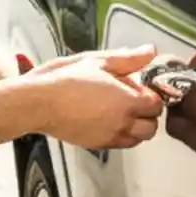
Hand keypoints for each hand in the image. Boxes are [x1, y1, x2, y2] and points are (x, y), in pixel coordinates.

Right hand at [28, 45, 164, 149]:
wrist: (39, 102)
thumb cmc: (67, 78)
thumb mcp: (99, 61)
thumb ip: (129, 58)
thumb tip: (151, 51)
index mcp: (127, 102)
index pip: (156, 105)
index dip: (151, 94)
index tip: (140, 86)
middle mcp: (123, 124)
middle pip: (152, 127)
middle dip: (148, 114)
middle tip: (134, 99)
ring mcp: (110, 137)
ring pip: (137, 139)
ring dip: (137, 127)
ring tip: (122, 110)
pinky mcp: (97, 145)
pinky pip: (120, 144)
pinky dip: (122, 134)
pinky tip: (108, 119)